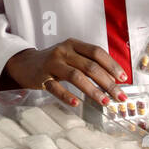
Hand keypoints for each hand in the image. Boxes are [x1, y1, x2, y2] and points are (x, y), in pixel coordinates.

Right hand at [3, 38, 127, 107]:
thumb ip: (89, 63)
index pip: (97, 52)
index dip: (112, 65)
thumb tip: (114, 80)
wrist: (25, 64)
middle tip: (119, 96)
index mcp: (74, 44)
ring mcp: (52, 64)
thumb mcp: (71, 56)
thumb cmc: (54, 62)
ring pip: (76, 76)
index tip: (123, 79)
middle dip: (108, 83)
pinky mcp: (41, 77)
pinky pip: (56, 88)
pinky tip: (76, 103)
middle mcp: (63, 51)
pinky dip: (67, 96)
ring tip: (104, 102)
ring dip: (93, 90)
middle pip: (90, 66)